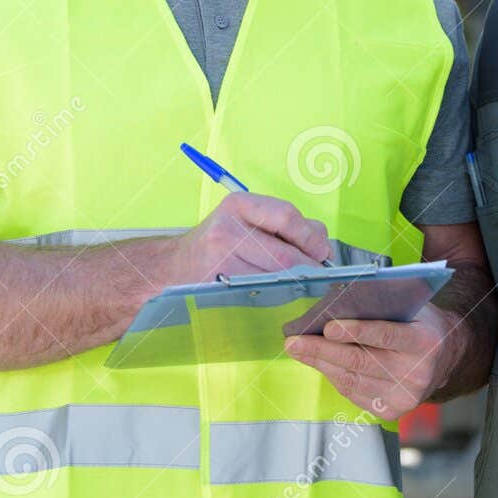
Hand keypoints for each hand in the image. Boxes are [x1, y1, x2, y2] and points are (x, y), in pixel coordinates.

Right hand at [167, 192, 330, 284]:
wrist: (176, 265)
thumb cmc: (222, 242)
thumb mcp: (249, 221)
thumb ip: (286, 226)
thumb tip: (322, 245)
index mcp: (240, 204)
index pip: (287, 216)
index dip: (310, 237)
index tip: (321, 251)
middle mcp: (228, 228)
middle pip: (283, 252)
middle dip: (308, 266)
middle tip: (318, 273)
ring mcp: (220, 259)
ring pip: (274, 276)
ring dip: (295, 282)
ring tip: (298, 281)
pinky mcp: (218, 283)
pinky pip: (260, 291)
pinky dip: (277, 293)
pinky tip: (276, 290)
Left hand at [283, 304, 465, 419]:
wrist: (446, 358)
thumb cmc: (421, 325)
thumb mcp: (412, 307)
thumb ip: (383, 305)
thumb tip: (337, 300)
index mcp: (425, 342)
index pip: (386, 336)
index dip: (355, 332)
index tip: (327, 327)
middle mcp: (416, 373)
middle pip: (361, 362)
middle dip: (322, 350)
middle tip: (295, 341)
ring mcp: (404, 396)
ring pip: (352, 380)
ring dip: (320, 363)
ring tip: (298, 350)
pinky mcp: (392, 410)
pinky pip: (353, 393)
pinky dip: (332, 376)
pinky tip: (319, 363)